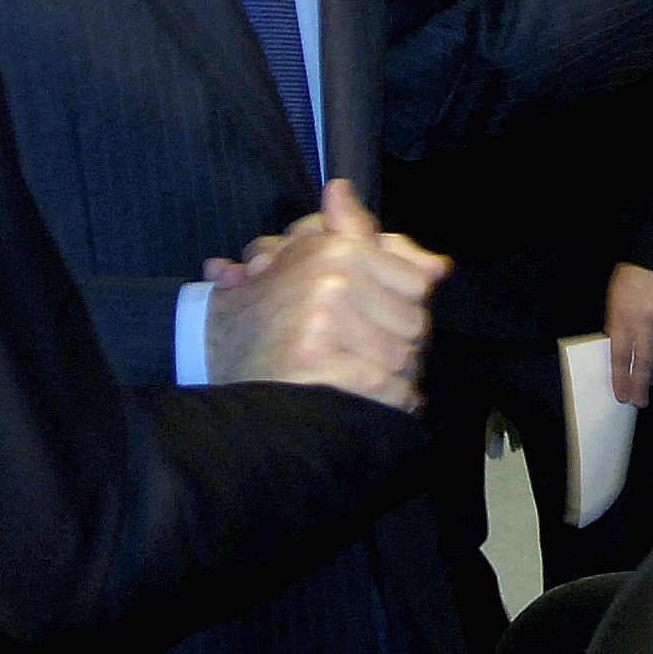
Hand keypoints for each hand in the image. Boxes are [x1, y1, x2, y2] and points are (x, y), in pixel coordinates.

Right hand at [203, 179, 447, 410]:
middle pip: (413, 324)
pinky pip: (381, 386)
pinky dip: (387, 401)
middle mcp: (333, 279)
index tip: (385, 322)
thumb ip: (384, 255)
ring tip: (370, 378)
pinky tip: (374, 403)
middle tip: (375, 357)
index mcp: (339, 251)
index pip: (416, 283)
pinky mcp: (315, 361)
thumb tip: (440, 266)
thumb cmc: (278, 305)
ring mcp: (322, 320)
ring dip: (394, 377)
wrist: (212, 345)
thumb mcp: (319, 260)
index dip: (405, 309)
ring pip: (400, 357)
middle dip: (401, 346)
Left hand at [604, 264, 652, 407]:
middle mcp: (646, 323)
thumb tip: (621, 351)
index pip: (620, 357)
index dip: (621, 380)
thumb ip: (617, 325)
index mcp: (623, 317)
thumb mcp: (615, 300)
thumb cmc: (632, 276)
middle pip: (644, 363)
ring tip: (650, 380)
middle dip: (641, 385)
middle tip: (640, 402)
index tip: (622, 396)